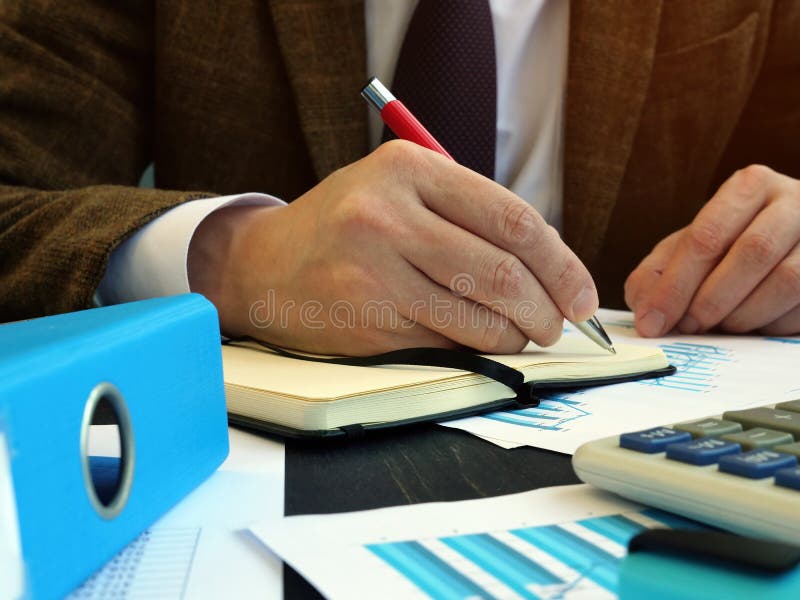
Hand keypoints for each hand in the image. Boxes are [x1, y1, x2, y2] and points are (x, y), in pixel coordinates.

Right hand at [188, 141, 597, 354]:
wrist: (266, 265)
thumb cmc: (347, 226)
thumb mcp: (402, 190)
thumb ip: (469, 213)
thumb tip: (551, 265)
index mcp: (408, 168)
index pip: (513, 218)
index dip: (562, 264)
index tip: (581, 295)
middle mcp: (387, 215)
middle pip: (502, 272)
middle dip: (547, 309)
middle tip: (558, 324)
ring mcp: (373, 271)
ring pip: (480, 316)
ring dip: (516, 335)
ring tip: (522, 334)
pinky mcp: (367, 321)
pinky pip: (447, 342)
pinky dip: (477, 347)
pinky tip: (478, 341)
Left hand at [626, 165, 799, 336]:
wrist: (793, 244)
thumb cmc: (730, 247)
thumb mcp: (686, 250)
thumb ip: (657, 274)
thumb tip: (647, 312)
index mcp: (749, 187)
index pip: (706, 237)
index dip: (675, 286)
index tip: (653, 322)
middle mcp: (794, 200)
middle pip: (752, 253)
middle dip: (711, 300)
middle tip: (688, 326)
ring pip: (788, 279)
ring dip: (745, 315)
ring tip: (721, 325)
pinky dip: (774, 323)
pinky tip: (755, 324)